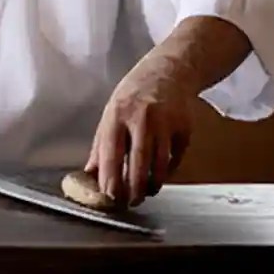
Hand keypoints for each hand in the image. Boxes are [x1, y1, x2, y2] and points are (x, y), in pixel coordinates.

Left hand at [85, 55, 199, 205]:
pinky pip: (176, 157)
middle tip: (131, 203)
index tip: (110, 198)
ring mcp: (166, 122)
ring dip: (153, 184)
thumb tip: (88, 176)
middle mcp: (142, 118)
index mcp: (117, 115)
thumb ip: (101, 145)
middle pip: (138, 162)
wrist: (168, 71)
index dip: (110, 179)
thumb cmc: (134, 96)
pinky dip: (169, 170)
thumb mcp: (111, 114)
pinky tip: (161, 174)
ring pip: (160, 164)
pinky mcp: (184, 127)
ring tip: (146, 193)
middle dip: (134, 188)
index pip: (111, 153)